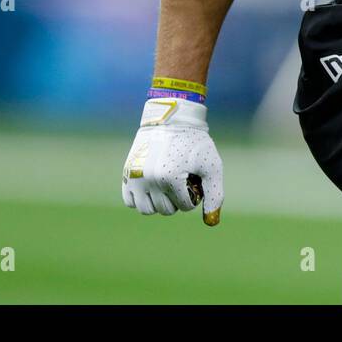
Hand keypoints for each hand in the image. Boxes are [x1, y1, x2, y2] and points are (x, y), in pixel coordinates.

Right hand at [121, 97, 223, 225]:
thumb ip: (214, 194)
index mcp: (171, 177)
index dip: (193, 194)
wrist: (170, 120)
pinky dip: (141, 199)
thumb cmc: (194, 143)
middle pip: (166, 210)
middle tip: (181, 180)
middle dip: (176, 199)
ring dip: (158, 202)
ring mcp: (135, 178)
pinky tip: (152, 186)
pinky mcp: (126, 175)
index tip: (194, 178)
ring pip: (147, 210)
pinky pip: (130, 202)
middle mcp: (150, 180)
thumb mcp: (212, 166)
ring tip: (166, 185)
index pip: (185, 207)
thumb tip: (212, 221)